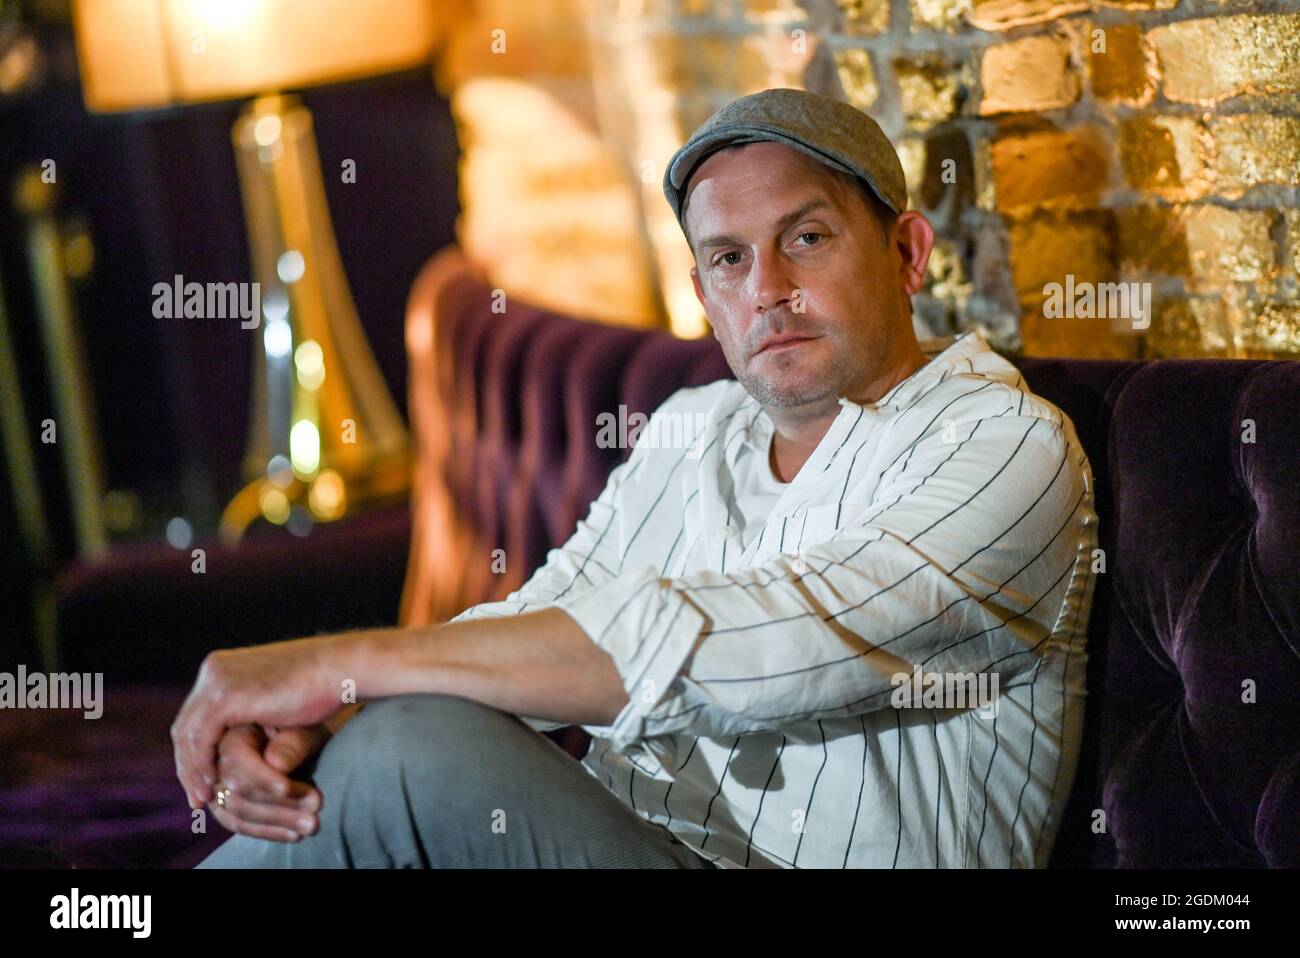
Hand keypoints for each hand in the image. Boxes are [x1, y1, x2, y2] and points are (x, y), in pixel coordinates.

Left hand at [172, 636, 347, 808]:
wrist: (339, 668)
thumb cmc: (319, 687)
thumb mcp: (274, 703)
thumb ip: (251, 719)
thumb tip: (237, 751)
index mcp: (222, 667)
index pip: (194, 715)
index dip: (193, 751)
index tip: (203, 782)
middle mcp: (213, 670)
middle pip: (185, 725)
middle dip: (188, 765)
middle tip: (197, 798)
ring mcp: (217, 681)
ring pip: (187, 733)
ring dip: (193, 770)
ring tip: (206, 798)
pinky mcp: (227, 696)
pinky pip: (202, 738)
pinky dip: (204, 763)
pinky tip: (217, 782)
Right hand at [208, 723, 331, 841]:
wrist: (297, 736)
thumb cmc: (301, 727)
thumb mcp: (303, 727)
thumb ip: (291, 743)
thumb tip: (276, 764)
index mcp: (229, 732)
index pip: (236, 761)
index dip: (263, 779)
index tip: (292, 790)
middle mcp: (214, 760)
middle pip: (235, 792)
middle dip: (277, 805)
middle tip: (315, 808)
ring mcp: (215, 785)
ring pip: (236, 812)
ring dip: (275, 822)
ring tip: (310, 825)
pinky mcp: (222, 803)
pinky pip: (236, 823)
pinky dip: (265, 831)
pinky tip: (293, 835)